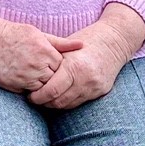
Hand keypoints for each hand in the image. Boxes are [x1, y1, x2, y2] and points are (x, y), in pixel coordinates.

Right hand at [0, 2, 81, 92]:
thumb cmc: (12, 34)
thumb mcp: (38, 34)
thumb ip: (61, 43)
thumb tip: (82, 45)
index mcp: (45, 51)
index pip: (63, 67)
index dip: (57, 67)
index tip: (50, 64)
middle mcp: (37, 65)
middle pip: (54, 80)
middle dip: (50, 77)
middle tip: (40, 71)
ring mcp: (25, 77)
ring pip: (42, 89)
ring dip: (39, 85)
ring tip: (31, 75)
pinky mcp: (13, 85)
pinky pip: (27, 92)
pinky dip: (26, 88)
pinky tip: (21, 78)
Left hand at [29, 8, 144, 109]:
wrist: (115, 41)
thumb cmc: (86, 40)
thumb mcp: (65, 47)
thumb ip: (50, 63)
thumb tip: (30, 75)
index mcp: (74, 66)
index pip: (51, 91)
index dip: (37, 96)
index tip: (29, 95)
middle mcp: (85, 79)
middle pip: (58, 102)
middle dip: (44, 102)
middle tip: (34, 98)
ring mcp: (94, 87)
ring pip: (68, 105)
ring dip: (54, 104)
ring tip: (45, 98)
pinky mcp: (100, 92)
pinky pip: (79, 102)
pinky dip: (67, 101)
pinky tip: (60, 95)